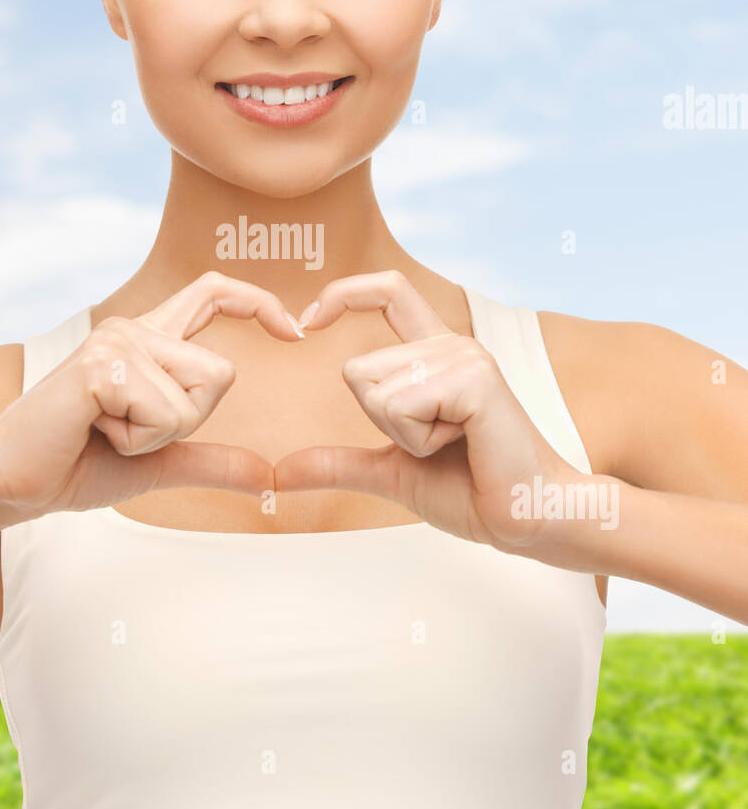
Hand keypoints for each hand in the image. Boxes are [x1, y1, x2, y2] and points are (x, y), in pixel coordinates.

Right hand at [0, 272, 300, 519]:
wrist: (9, 483)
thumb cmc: (74, 465)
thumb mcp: (157, 462)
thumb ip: (211, 461)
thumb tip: (267, 478)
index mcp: (146, 340)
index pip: (212, 293)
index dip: (257, 302)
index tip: (295, 331)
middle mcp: (133, 328)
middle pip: (223, 374)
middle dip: (188, 423)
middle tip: (124, 432)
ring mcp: (117, 340)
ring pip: (199, 395)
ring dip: (157, 436)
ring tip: (103, 430)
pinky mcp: (103, 363)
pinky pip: (166, 413)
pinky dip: (137, 441)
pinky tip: (91, 431)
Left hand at [274, 270, 583, 548]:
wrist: (526, 517)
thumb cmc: (473, 489)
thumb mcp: (392, 472)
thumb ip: (340, 464)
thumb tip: (282, 473)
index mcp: (435, 355)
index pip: (387, 291)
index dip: (342, 295)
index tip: (305, 323)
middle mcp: (450, 345)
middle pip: (357, 371)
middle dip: (381, 424)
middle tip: (436, 444)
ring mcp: (464, 357)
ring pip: (374, 392)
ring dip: (403, 436)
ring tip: (454, 444)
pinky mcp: (474, 378)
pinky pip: (401, 406)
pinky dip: (419, 441)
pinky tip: (463, 444)